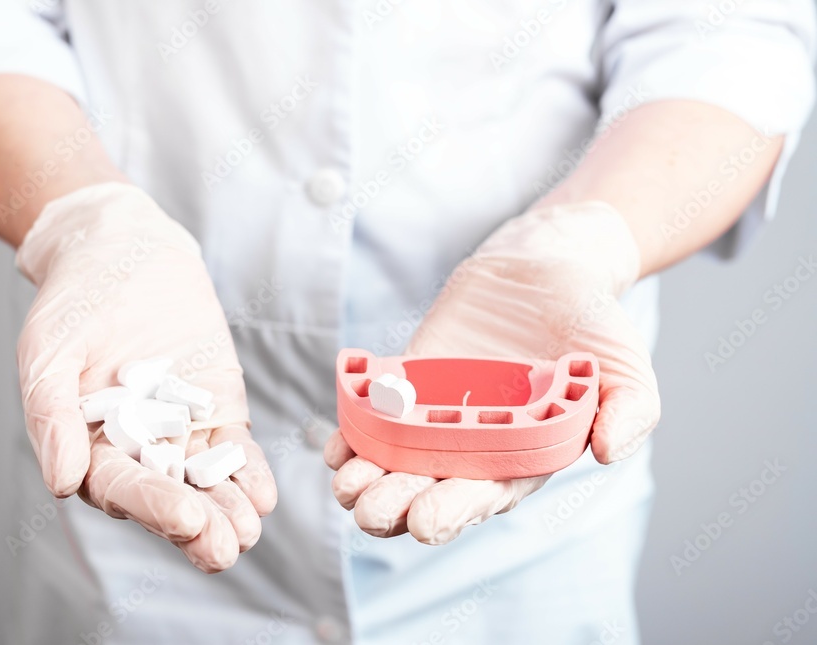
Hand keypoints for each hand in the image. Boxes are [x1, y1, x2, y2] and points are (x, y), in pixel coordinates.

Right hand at [15, 183, 276, 571]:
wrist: (122, 252)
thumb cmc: (73, 302)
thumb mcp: (49, 352)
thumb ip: (52, 416)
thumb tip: (61, 483)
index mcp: (86, 446)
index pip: (119, 486)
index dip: (150, 503)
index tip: (184, 517)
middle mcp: (135, 449)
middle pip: (167, 496)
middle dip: (196, 525)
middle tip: (224, 548)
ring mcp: (180, 431)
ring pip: (205, 482)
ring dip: (227, 509)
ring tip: (248, 531)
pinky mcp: (216, 409)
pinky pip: (233, 448)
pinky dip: (248, 472)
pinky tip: (263, 495)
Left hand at [326, 202, 659, 544]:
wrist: (545, 268)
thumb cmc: (591, 324)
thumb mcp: (625, 367)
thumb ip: (629, 411)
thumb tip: (607, 452)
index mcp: (524, 457)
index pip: (485, 496)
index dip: (455, 512)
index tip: (427, 523)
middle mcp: (475, 447)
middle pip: (430, 489)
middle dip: (398, 506)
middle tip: (372, 513)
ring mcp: (438, 417)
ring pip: (395, 463)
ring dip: (367, 480)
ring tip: (348, 486)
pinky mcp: (409, 385)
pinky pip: (375, 417)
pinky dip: (353, 434)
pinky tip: (336, 446)